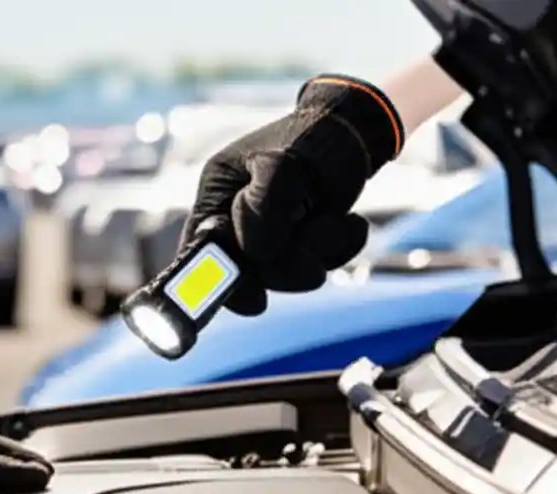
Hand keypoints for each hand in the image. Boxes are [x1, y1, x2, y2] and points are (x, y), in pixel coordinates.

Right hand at [182, 74, 404, 314]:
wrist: (356, 129)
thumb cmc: (313, 137)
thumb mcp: (284, 164)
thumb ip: (263, 209)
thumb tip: (256, 256)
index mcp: (216, 195)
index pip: (200, 253)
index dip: (218, 283)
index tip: (253, 300)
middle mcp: (236, 220)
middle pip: (247, 274)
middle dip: (286, 263)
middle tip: (315, 232)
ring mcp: (269, 235)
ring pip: (286, 275)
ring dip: (319, 250)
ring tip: (337, 218)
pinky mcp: (300, 244)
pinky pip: (317, 266)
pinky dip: (338, 248)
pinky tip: (347, 221)